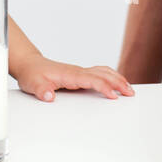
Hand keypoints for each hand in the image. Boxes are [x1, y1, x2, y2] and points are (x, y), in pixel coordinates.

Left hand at [13, 54, 134, 102]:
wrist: (30, 65)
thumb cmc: (33, 74)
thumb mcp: (33, 84)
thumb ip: (42, 90)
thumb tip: (50, 96)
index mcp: (70, 74)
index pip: (91, 80)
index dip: (103, 87)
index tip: (113, 96)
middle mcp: (77, 71)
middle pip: (103, 74)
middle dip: (118, 82)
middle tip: (130, 93)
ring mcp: (80, 72)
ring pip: (104, 71)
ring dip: (117, 78)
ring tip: (129, 88)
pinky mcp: (80, 74)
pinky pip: (100, 72)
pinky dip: (111, 76)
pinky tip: (116, 82)